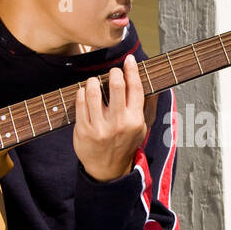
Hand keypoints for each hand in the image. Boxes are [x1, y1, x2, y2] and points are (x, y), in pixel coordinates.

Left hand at [73, 54, 149, 181]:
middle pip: (116, 86)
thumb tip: (150, 83)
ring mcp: (100, 127)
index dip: (132, 70)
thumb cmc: (125, 144)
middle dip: (113, 73)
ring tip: (94, 81)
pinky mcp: (83, 130)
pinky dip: (82, 92)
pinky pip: (80, 103)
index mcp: (135, 120)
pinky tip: (84, 92)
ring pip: (94, 92)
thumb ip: (145, 106)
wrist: (108, 169)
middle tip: (112, 72)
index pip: (135, 88)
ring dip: (93, 81)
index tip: (129, 59)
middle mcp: (119, 123)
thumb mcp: (141, 128)